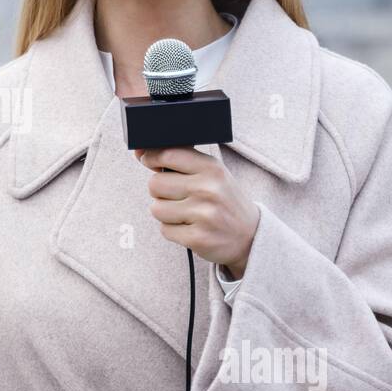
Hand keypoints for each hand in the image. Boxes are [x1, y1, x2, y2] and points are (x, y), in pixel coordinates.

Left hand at [134, 147, 260, 277]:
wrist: (251, 236)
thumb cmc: (223, 200)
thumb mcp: (211, 173)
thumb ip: (180, 160)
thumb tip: (140, 152)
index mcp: (212, 168)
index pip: (168, 154)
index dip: (151, 157)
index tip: (148, 161)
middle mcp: (208, 189)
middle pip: (155, 184)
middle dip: (160, 191)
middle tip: (177, 195)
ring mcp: (204, 215)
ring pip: (156, 209)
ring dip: (165, 212)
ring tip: (185, 213)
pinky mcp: (198, 238)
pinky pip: (165, 230)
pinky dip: (173, 230)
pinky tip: (190, 227)